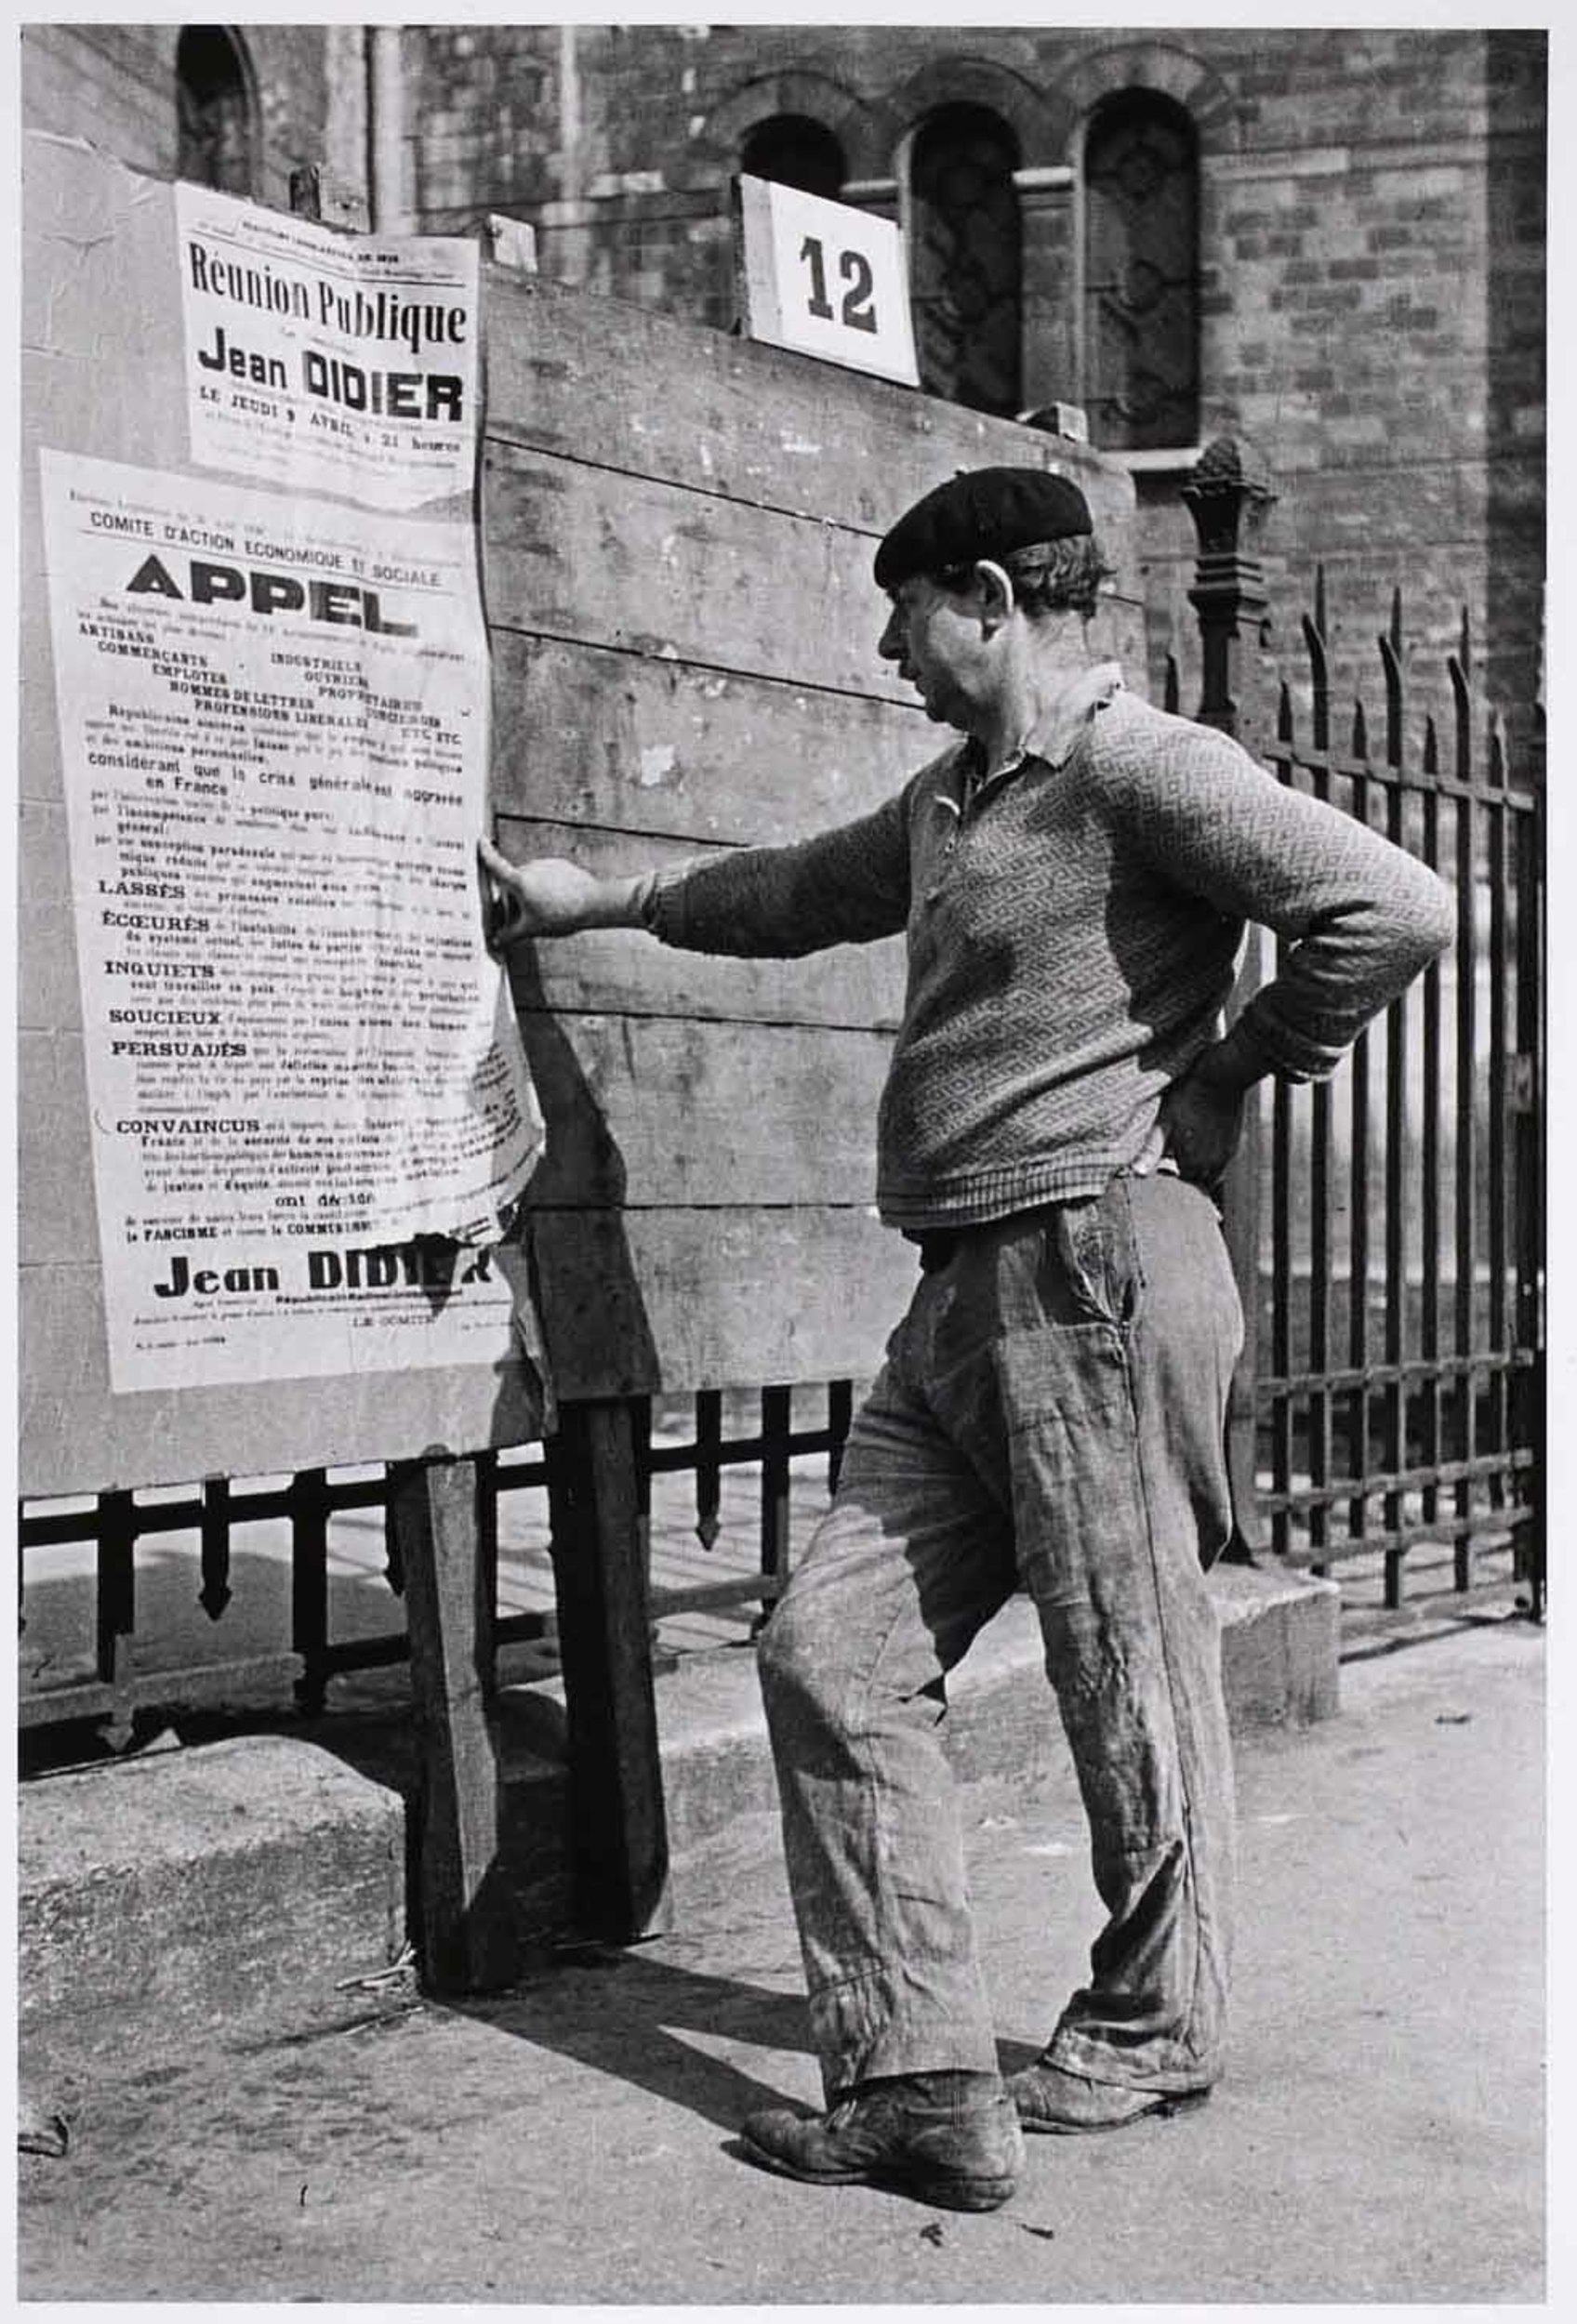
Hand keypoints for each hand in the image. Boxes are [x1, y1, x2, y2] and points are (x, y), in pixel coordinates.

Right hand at [477, 836, 639, 947]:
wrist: (594, 903)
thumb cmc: (563, 915)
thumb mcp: (532, 929)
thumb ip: (511, 935)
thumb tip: (497, 942)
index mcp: (520, 881)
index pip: (496, 865)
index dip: (485, 853)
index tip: (480, 841)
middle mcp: (531, 867)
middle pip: (513, 882)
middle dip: (514, 898)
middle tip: (523, 919)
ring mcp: (547, 865)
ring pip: (531, 880)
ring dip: (531, 893)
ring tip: (546, 913)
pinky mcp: (561, 866)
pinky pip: (547, 877)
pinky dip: (547, 888)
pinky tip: (557, 904)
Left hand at [1155, 1047, 1252, 1190]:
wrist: (1222, 1076)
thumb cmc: (1189, 1096)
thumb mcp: (1165, 1122)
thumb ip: (1151, 1150)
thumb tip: (1136, 1173)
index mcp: (1194, 1162)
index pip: (1179, 1186)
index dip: (1167, 1178)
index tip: (1159, 1164)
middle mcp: (1214, 1164)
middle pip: (1195, 1183)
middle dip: (1183, 1176)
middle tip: (1170, 1160)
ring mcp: (1227, 1155)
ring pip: (1209, 1174)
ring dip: (1197, 1169)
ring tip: (1184, 1152)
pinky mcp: (1234, 1144)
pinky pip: (1219, 1163)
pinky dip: (1208, 1159)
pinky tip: (1198, 1142)